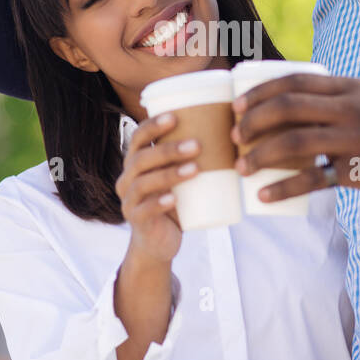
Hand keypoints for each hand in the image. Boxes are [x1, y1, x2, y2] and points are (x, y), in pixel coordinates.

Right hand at [115, 111, 198, 262]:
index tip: (175, 117)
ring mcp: (129, 201)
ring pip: (143, 183)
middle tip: (196, 145)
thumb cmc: (175, 203)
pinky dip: (159, 203)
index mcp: (136, 162)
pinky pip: (144, 210)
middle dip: (168, 150)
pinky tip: (173, 199)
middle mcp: (127, 178)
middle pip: (141, 159)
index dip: (153, 126)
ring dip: (169, 174)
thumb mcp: (180, 179)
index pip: (138, 137)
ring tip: (195, 169)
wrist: (159, 242)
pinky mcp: (136, 222)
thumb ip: (194, 159)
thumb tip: (232, 134)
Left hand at [230, 73, 359, 201]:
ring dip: (260, 155)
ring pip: (294, 142)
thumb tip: (303, 104)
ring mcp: (357, 139)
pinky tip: (264, 195)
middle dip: (251, 122)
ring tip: (242, 167)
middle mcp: (351, 107)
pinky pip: (314, 179)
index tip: (236, 106)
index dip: (259, 92)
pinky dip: (283, 188)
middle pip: (286, 108)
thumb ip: (343, 99)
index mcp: (351, 87)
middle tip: (234, 137)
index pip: (294, 81)